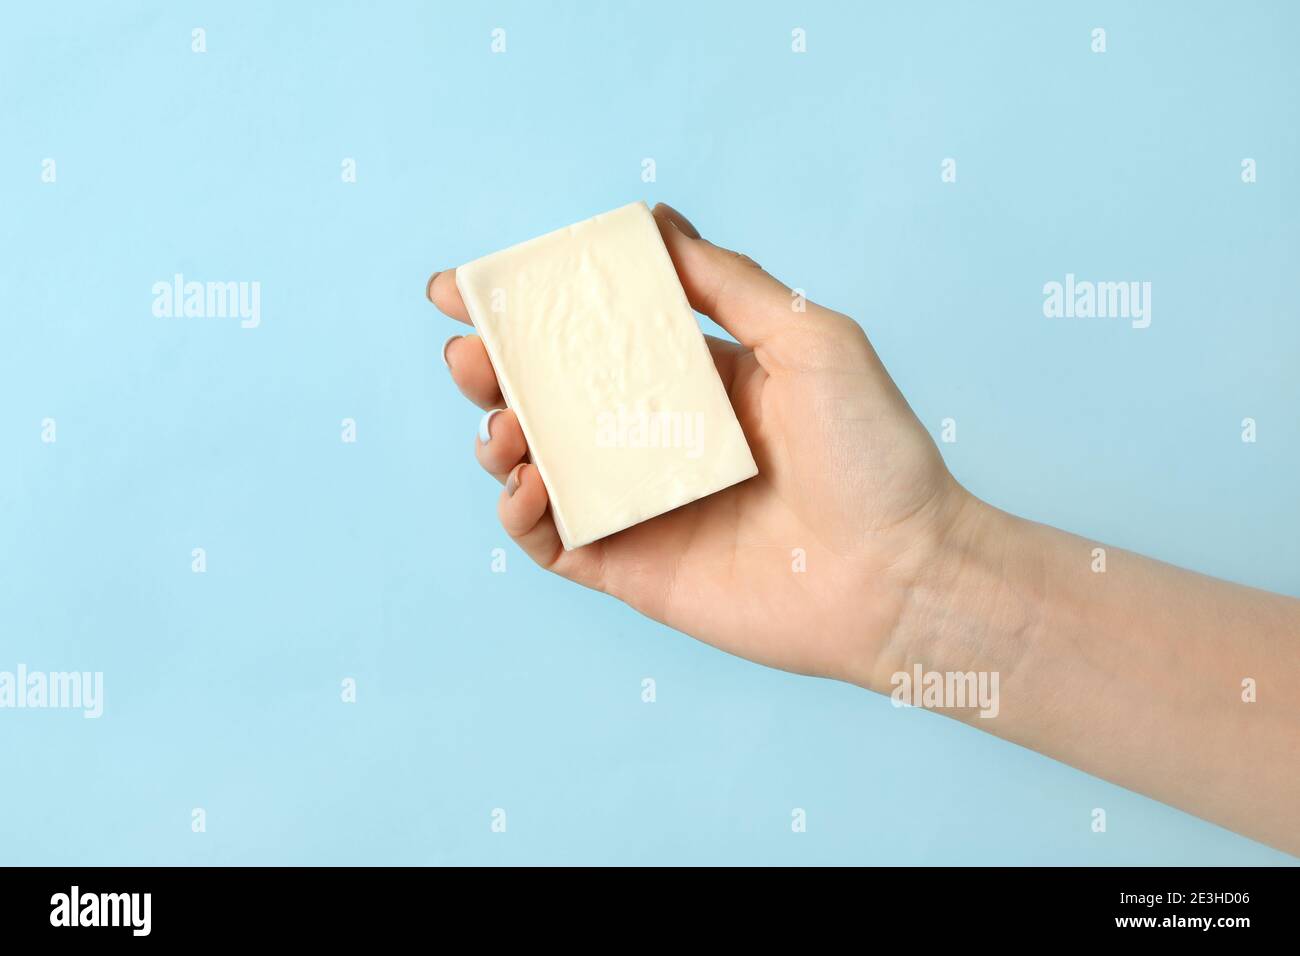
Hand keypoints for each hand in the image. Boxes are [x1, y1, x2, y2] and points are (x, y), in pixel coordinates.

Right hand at [427, 203, 966, 686]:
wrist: (901, 575)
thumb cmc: (872, 453)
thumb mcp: (809, 338)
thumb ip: (727, 282)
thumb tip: (652, 221)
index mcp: (695, 379)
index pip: (595, 334)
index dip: (528, 310)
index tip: (468, 286)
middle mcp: (658, 437)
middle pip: (550, 397)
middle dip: (494, 369)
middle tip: (467, 353)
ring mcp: (641, 504)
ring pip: (538, 464)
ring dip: (500, 437)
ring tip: (503, 424)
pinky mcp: (632, 568)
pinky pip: (553, 540)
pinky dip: (521, 514)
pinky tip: (527, 488)